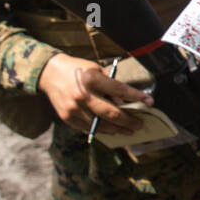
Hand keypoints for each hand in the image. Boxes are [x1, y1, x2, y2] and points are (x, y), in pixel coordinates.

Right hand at [37, 54, 153, 135]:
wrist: (50, 73)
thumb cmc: (77, 69)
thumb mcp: (96, 69)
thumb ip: (110, 84)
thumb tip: (122, 102)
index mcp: (91, 79)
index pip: (119, 90)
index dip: (136, 97)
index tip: (150, 102)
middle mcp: (82, 95)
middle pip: (111, 113)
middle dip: (129, 120)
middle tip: (140, 124)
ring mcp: (74, 108)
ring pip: (101, 125)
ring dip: (117, 129)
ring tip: (129, 130)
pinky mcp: (67, 117)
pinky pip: (89, 128)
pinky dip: (102, 130)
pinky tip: (112, 130)